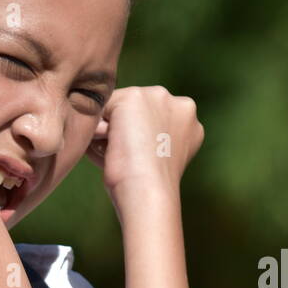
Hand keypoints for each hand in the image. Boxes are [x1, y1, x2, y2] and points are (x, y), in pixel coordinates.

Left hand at [85, 85, 203, 203]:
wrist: (148, 191)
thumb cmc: (147, 187)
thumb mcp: (156, 159)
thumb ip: (147, 140)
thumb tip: (112, 133)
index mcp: (189, 122)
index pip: (151, 120)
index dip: (136, 141)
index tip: (138, 162)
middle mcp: (181, 103)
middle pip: (137, 111)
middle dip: (125, 131)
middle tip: (128, 160)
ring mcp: (158, 96)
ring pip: (119, 109)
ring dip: (112, 130)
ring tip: (118, 155)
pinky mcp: (133, 97)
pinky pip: (102, 109)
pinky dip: (98, 129)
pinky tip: (109, 146)